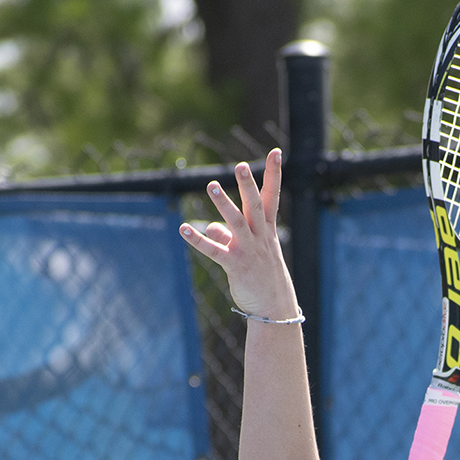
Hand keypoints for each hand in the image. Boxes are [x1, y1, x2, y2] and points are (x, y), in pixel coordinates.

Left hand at [180, 151, 297, 319]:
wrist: (274, 306)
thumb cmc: (264, 275)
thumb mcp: (252, 250)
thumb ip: (229, 234)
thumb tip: (211, 227)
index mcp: (267, 229)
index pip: (272, 196)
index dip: (274, 174)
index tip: (276, 153)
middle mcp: (259, 236)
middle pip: (254, 205)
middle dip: (248, 185)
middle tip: (242, 166)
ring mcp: (248, 250)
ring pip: (235, 223)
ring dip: (223, 204)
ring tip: (211, 185)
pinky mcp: (235, 265)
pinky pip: (214, 250)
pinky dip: (198, 240)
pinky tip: (183, 229)